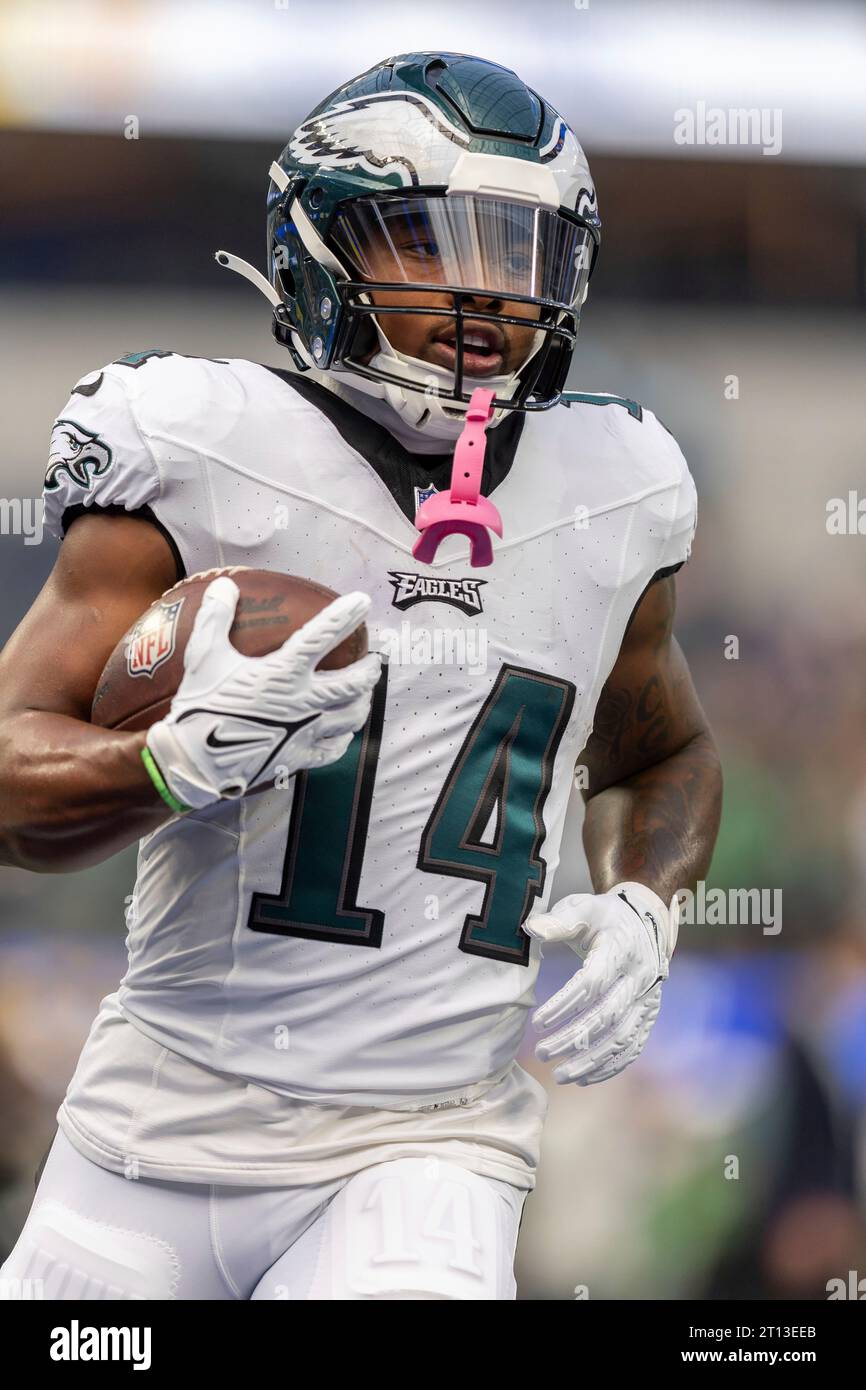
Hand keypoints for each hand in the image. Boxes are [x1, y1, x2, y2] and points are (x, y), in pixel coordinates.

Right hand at [146, 576, 380, 809]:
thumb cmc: (200, 706)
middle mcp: (303, 702)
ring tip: (364, 692)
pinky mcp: (300, 757)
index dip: (344, 617)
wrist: (195, 762)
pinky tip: (344, 732)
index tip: (363, 602)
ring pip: (351, 716)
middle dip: (369, 670)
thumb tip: (224, 585)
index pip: (321, 638)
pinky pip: (334, 748)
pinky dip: (344, 737)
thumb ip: (215, 618)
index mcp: (283, 673)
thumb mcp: (203, 657)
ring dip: (362, 701)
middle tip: (375, 660)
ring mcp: (306, 732)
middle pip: (353, 684)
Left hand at [525, 882, 677, 1085]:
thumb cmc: (605, 917)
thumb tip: (530, 929)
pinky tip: (585, 1077)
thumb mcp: (583, 908)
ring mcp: (648, 999)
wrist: (647, 921)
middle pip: (607, 1016)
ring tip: (560, 1074)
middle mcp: (639, 977)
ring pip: (622, 1037)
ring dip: (591, 1060)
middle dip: (573, 1039)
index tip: (537, 1022)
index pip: (593, 982)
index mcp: (621, 948)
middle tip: (541, 1053)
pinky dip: (611, 1065)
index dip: (565, 1005)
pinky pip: (633, 1046)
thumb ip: (558, 921)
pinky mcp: (650, 1014)